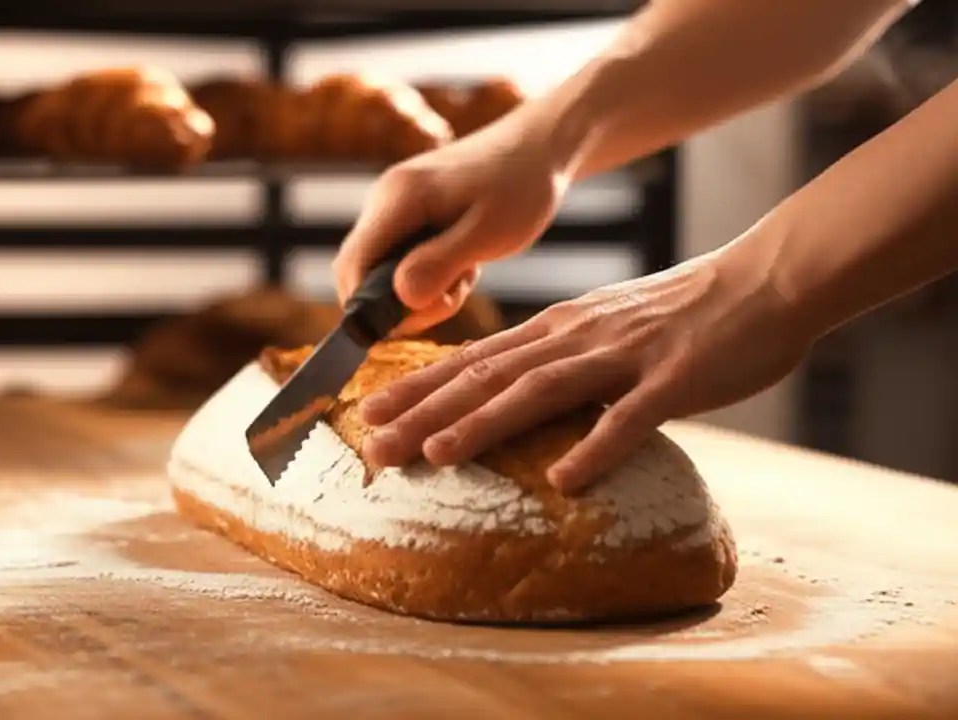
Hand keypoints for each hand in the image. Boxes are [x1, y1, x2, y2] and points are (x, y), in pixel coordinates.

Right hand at [332, 104, 579, 335]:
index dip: (367, 307)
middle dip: (399, 304)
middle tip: (451, 299)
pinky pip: (401, 261)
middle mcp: (384, 200)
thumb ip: (441, 264)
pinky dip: (430, 276)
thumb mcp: (488, 232)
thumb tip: (400, 298)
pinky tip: (465, 264)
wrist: (540, 147)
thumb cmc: (522, 185)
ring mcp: (394, 208)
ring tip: (466, 275)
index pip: (352, 265)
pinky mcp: (408, 216)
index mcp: (398, 198)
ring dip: (420, 291)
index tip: (414, 320)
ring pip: (383, 271)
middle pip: (361, 273)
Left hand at [357, 244, 815, 493]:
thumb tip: (515, 390)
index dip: (418, 386)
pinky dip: (595, 447)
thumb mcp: (606, 326)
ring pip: (539, 391)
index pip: (474, 359)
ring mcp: (624, 356)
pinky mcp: (674, 379)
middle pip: (488, 377)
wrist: (767, 280)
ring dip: (483, 424)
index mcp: (560, 328)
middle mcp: (577, 337)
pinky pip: (630, 418)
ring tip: (435, 453)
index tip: (369, 410)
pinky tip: (563, 482)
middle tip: (374, 446)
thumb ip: (561, 356)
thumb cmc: (686, 312)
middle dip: (424, 412)